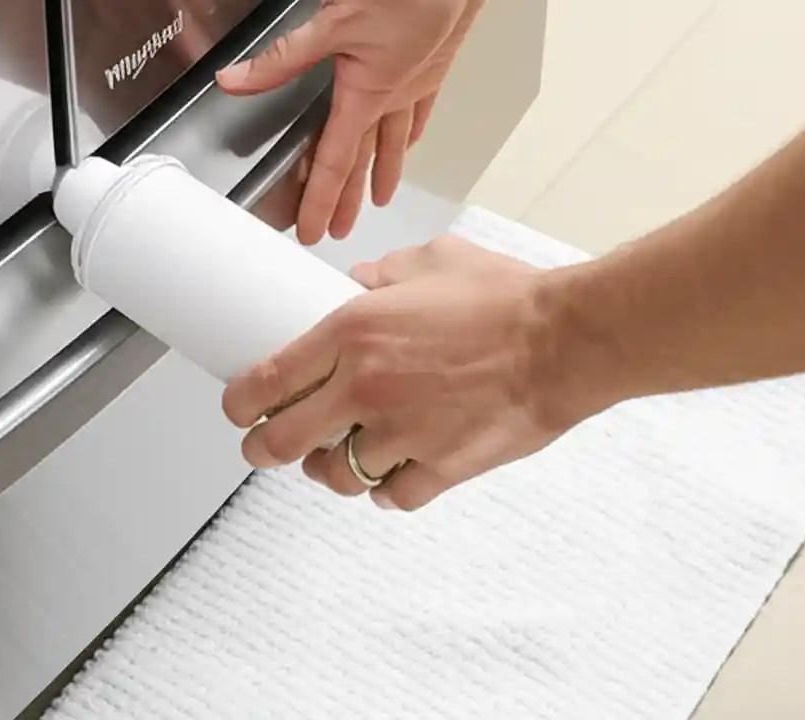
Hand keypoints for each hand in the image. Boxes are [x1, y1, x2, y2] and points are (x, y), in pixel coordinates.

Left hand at [216, 0, 482, 243]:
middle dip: (349, 200)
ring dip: (384, 172)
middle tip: (340, 231)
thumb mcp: (333, 24)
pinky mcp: (434, 66)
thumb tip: (237, 81)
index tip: (312, 231)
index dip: (321, 201)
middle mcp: (393, 99)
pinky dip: (410, 131)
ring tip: (379, 199)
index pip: (336, 163)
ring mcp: (416, 85)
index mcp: (366, 97)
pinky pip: (420, 109)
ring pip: (396, 141)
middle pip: (365, 161)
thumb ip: (283, 58)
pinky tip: (410, 140)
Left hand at [222, 236, 616, 510]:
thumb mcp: (433, 261)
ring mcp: (402, 434)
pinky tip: (390, 475)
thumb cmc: (506, 298)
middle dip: (263, 449)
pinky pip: (391, 496)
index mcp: (353, 333)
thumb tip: (355, 281)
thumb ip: (383, 274)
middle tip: (263, 448)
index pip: (266, 380)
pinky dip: (385, 490)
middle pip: (283, 443)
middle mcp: (366, 388)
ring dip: (329, 470)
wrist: (567, 339)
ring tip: (334, 460)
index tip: (238, 409)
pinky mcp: (440, 468)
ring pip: (337, 476)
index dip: (240, 403)